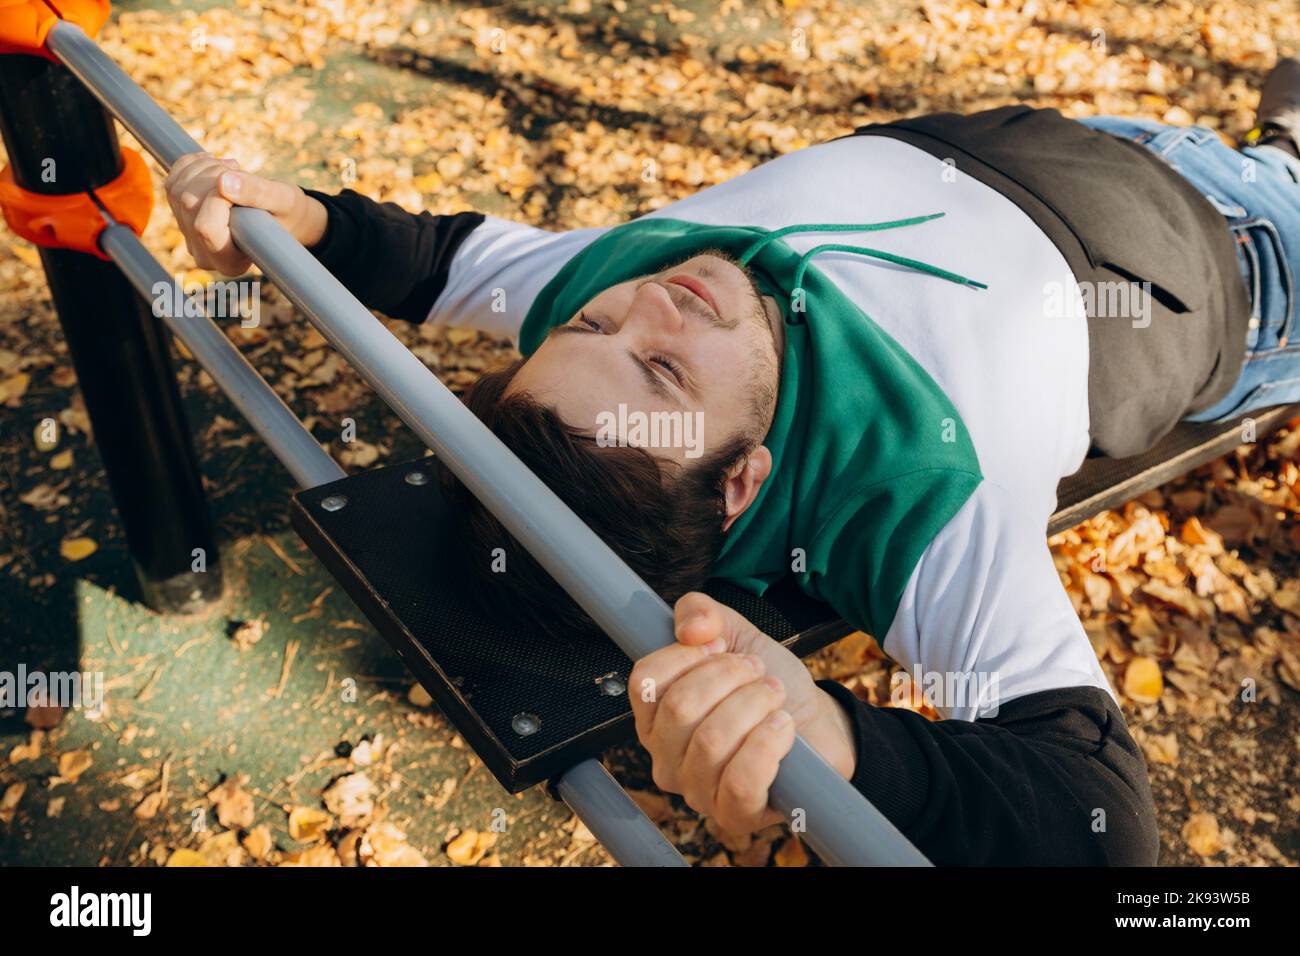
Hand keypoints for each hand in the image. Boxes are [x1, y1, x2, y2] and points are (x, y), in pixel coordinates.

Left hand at [163, 153, 327, 274]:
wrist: (282, 214)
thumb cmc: (288, 213)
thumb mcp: (285, 202)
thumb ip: (259, 194)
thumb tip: (223, 181)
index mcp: (231, 262)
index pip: (206, 228)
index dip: (219, 198)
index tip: (242, 181)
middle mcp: (204, 254)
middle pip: (188, 204)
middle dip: (212, 176)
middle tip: (240, 169)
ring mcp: (189, 236)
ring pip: (176, 190)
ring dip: (202, 167)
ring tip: (231, 168)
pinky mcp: (181, 217)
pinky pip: (171, 183)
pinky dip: (190, 164)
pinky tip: (213, 164)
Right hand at [628, 592, 856, 835]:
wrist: (817, 722)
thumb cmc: (769, 684)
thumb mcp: (736, 635)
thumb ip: (702, 613)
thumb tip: (691, 627)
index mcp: (655, 717)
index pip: (644, 680)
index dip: (688, 654)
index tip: (721, 647)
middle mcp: (666, 758)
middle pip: (679, 708)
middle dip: (730, 676)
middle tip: (758, 671)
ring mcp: (697, 791)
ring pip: (711, 742)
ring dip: (755, 704)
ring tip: (774, 696)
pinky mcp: (735, 814)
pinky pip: (739, 780)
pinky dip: (768, 743)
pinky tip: (782, 726)